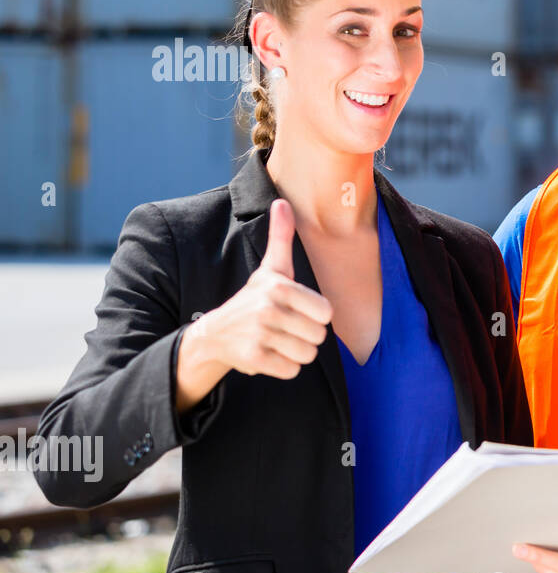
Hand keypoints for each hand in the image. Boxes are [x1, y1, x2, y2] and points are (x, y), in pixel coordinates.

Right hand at [185, 199, 332, 381]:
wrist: (216, 333)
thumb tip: (282, 202)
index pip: (327, 313)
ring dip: (296, 352)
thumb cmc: (254, 298)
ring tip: (278, 340)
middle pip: (319, 336)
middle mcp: (267, 310)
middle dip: (306, 335)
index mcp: (278, 287)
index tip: (297, 310)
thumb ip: (281, 237)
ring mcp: (259, 336)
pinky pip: (292, 370)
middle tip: (285, 328)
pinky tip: (269, 354)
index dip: (316, 315)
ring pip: (308, 355)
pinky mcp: (253, 360)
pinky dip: (284, 367)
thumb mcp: (271, 268)